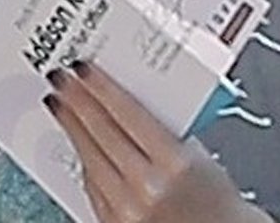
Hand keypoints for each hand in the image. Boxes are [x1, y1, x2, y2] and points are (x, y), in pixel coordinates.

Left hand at [43, 61, 271, 222]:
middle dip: (77, 102)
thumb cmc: (219, 206)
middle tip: (62, 80)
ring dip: (72, 129)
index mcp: (176, 163)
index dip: (101, 88)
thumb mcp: (203, 159)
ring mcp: (128, 210)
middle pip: (102, 134)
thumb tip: (135, 105)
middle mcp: (149, 187)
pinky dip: (84, 163)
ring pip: (90, 160)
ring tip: (60, 107)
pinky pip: (91, 188)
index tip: (84, 70)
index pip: (127, 114)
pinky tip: (78, 147)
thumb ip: (170, 133)